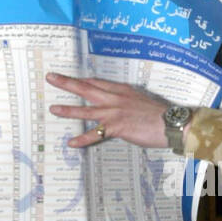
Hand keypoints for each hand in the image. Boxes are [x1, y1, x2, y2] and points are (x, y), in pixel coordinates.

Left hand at [46, 73, 175, 148]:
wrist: (170, 123)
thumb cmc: (159, 114)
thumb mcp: (140, 100)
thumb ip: (126, 100)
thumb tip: (119, 105)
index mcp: (122, 90)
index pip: (96, 82)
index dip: (81, 80)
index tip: (68, 77)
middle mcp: (115, 98)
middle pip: (86, 89)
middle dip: (67, 83)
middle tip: (51, 77)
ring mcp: (115, 112)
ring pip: (86, 110)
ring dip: (68, 110)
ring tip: (53, 109)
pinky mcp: (117, 127)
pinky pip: (95, 134)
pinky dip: (82, 139)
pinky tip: (71, 143)